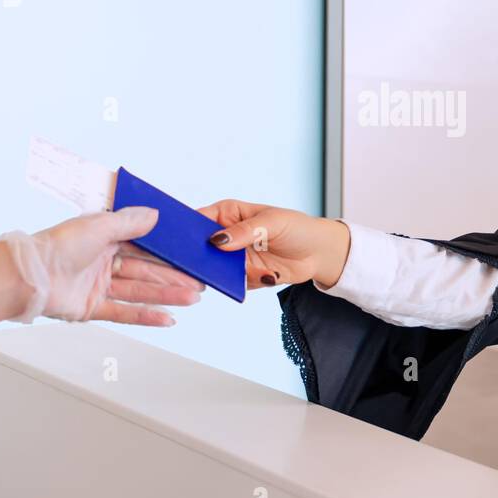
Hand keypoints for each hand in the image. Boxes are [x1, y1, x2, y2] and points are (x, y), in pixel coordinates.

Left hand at [1, 206, 203, 326]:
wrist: (27, 278)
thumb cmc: (55, 247)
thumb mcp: (98, 226)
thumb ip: (129, 222)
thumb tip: (154, 215)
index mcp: (105, 238)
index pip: (144, 246)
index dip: (167, 253)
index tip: (189, 256)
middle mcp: (103, 261)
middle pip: (146, 271)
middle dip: (173, 277)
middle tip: (198, 282)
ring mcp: (98, 286)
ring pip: (140, 291)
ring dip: (167, 295)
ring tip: (191, 299)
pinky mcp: (92, 308)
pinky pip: (125, 312)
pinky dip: (146, 316)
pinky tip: (166, 318)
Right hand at [196, 199, 350, 290]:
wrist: (318, 253)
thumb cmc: (296, 228)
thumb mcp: (272, 222)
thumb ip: (244, 231)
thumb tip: (218, 241)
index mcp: (227, 214)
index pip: (198, 220)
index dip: (185, 229)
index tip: (178, 240)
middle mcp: (226, 237)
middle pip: (200, 248)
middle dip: (199, 257)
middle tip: (200, 262)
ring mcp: (233, 259)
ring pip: (213, 269)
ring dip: (222, 274)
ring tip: (236, 273)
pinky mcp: (243, 277)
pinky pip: (233, 284)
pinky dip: (243, 283)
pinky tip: (262, 277)